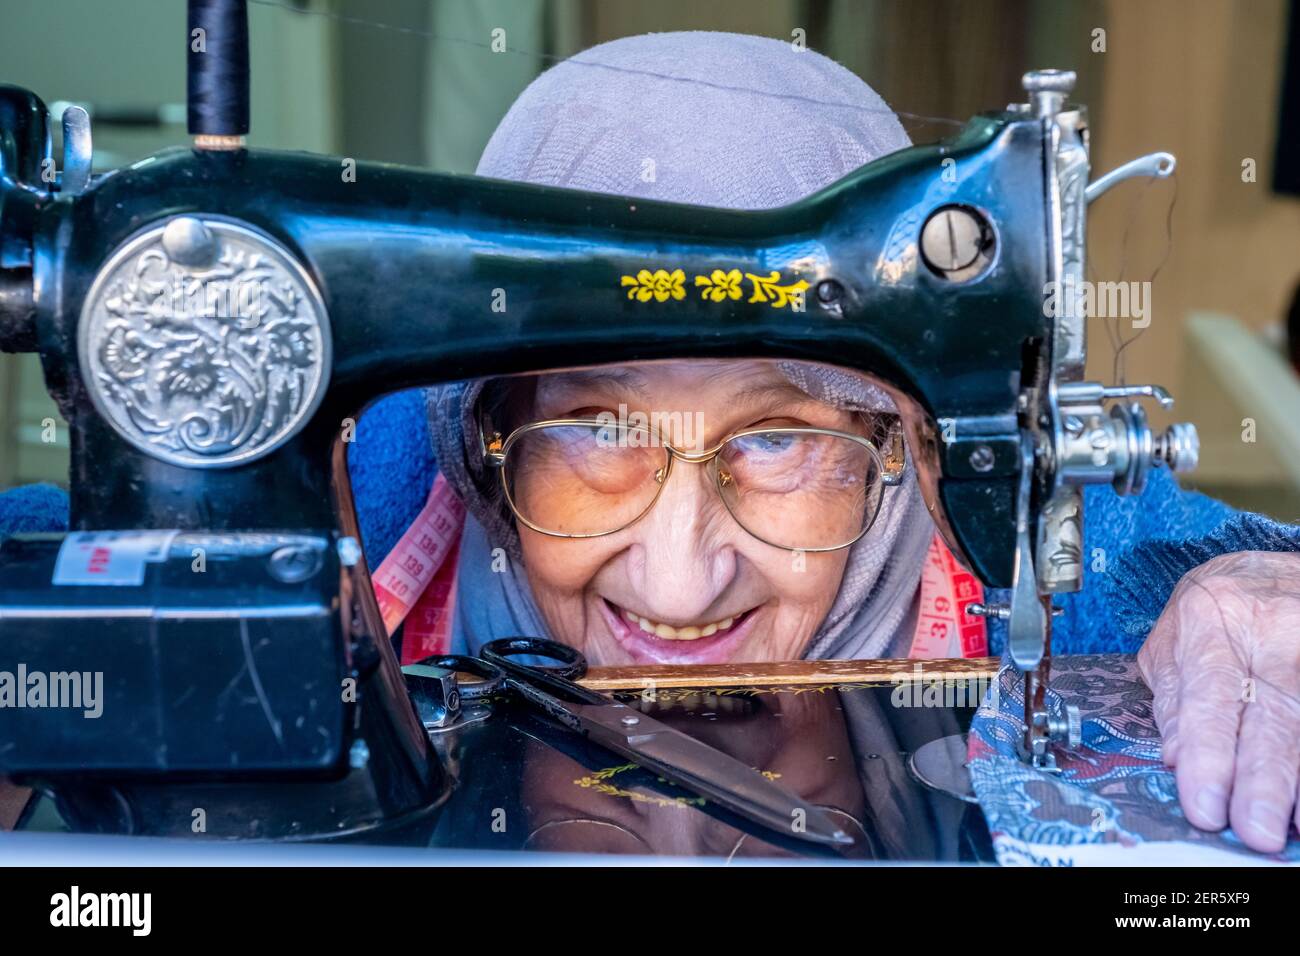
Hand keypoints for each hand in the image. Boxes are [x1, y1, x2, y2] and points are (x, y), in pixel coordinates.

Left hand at [1138, 551, 1299, 852]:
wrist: (1269, 571)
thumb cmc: (1213, 611)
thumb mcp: (1173, 639)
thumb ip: (1173, 698)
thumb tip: (1176, 757)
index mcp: (1211, 624)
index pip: (1210, 699)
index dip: (1209, 757)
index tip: (1205, 806)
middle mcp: (1270, 634)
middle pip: (1271, 716)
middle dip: (1263, 780)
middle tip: (1255, 830)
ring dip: (1299, 779)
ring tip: (1293, 824)